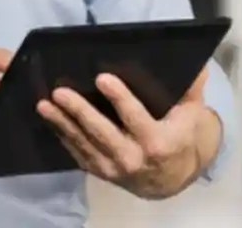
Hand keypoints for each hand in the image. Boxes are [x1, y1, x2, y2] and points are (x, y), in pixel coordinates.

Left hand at [36, 66, 221, 199]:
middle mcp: (134, 159)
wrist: (170, 178)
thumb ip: (191, 89)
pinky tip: (50, 119)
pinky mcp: (100, 172)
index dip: (119, 99)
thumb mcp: (192, 114)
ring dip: (63, 124)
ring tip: (45, 104)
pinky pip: (79, 154)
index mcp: (158, 142)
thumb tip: (196, 63)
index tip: (102, 78)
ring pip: (85, 144)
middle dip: (80, 112)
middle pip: (103, 133)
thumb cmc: (180, 136)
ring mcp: (114, 169)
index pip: (136, 118)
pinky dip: (63, 137)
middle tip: (60, 92)